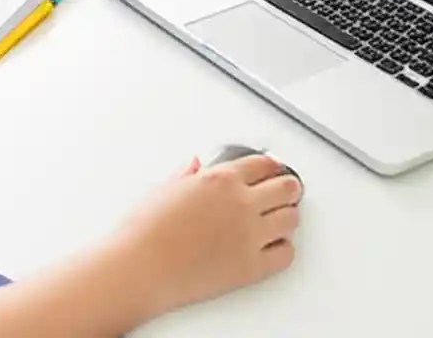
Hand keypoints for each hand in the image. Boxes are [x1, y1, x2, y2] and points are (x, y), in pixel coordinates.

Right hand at [113, 154, 301, 315]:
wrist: (140, 268)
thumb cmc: (144, 231)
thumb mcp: (164, 189)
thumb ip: (187, 175)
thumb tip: (194, 167)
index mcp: (221, 179)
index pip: (264, 164)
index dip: (270, 165)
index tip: (271, 168)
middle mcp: (241, 203)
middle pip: (287, 187)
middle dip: (287, 187)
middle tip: (284, 191)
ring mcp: (250, 235)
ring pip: (292, 219)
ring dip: (287, 216)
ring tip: (279, 217)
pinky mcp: (252, 266)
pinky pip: (285, 254)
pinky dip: (283, 248)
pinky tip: (273, 245)